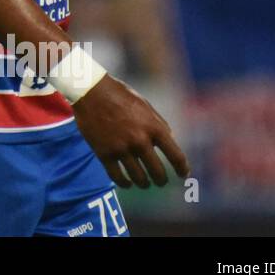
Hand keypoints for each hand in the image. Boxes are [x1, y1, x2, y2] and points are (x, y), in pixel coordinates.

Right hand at [73, 74, 189, 188]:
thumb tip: (171, 141)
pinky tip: (127, 183)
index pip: (176, 156)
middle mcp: (140, 140)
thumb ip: (159, 124)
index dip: (182, 169)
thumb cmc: (120, 95)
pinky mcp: (104, 153)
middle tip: (160, 182)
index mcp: (154, 127)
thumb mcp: (145, 106)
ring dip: (144, 183)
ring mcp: (121, 148)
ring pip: (139, 178)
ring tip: (144, 183)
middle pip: (157, 172)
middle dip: (161, 180)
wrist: (91, 91)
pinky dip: (125, 183)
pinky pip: (117, 177)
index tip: (183, 175)